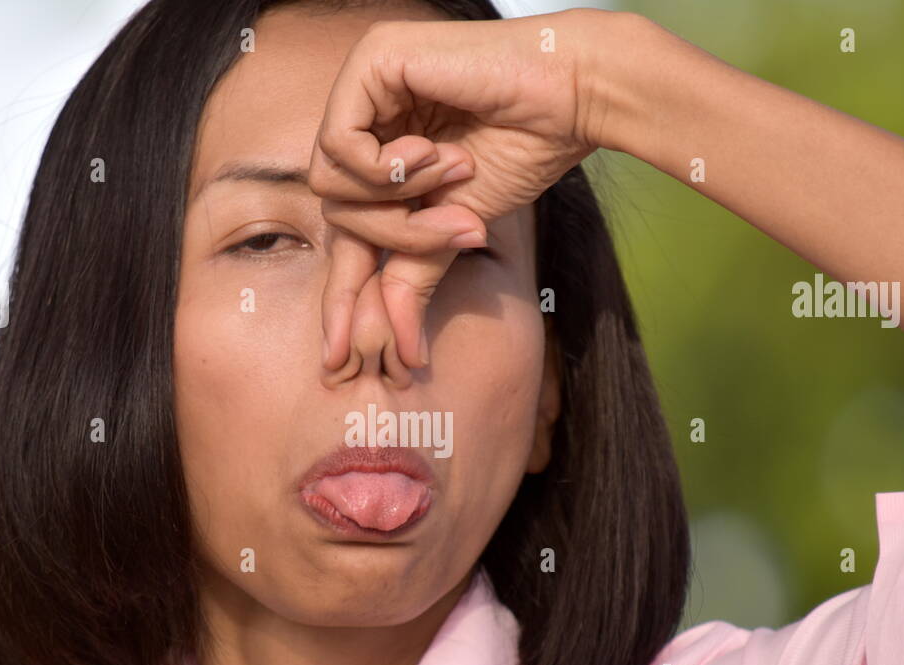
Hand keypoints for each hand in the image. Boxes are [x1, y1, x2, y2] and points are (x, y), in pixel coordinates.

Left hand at [308, 8, 610, 371]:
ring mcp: (360, 87)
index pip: (342, 234)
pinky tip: (433, 150)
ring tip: (456, 172)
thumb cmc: (526, 149)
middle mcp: (362, 116)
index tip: (335, 362)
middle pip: (333, 212)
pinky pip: (339, 146)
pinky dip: (388, 168)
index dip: (341, 298)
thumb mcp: (456, 226)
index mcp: (381, 152)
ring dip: (399, 200)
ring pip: (330, 185)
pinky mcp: (368, 62)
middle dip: (394, 236)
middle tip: (460, 228)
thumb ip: (414, 274)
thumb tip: (400, 353)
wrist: (573, 97)